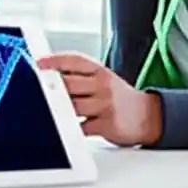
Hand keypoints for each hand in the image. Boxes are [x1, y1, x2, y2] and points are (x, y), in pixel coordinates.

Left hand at [38, 53, 160, 145]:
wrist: (148, 116)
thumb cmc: (120, 98)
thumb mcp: (104, 80)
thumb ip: (82, 77)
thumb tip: (51, 76)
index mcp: (101, 72)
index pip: (75, 61)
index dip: (54, 61)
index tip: (39, 64)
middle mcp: (104, 86)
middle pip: (70, 83)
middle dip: (53, 87)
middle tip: (40, 90)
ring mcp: (106, 105)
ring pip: (73, 106)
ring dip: (62, 109)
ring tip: (55, 110)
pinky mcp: (107, 125)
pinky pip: (81, 127)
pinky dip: (73, 127)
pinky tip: (70, 126)